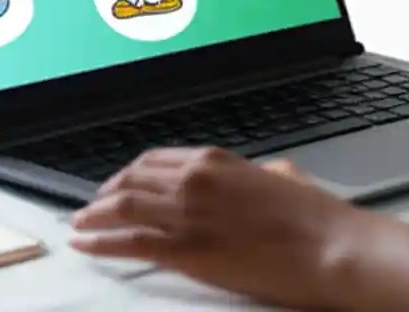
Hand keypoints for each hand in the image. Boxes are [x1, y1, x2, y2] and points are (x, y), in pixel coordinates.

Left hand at [70, 147, 364, 309]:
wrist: (331, 248)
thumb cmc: (315, 219)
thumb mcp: (282, 178)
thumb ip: (257, 175)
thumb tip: (257, 178)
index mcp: (214, 160)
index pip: (153, 162)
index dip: (127, 175)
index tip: (117, 187)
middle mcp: (194, 180)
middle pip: (130, 181)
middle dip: (104, 194)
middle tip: (91, 207)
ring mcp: (188, 214)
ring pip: (121, 208)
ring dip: (93, 216)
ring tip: (78, 226)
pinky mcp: (187, 249)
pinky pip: (130, 242)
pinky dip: (100, 242)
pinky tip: (84, 245)